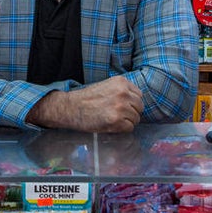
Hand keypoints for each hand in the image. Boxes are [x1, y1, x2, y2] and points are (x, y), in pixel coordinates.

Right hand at [28, 76, 143, 133]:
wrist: (71, 107)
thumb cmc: (87, 99)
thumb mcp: (107, 86)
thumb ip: (122, 91)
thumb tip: (135, 102)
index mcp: (121, 82)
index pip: (139, 95)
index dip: (132, 103)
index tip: (123, 107)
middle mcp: (123, 93)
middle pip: (140, 107)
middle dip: (131, 113)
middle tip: (118, 116)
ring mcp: (121, 107)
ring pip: (136, 118)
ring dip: (127, 122)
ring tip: (112, 120)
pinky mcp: (116, 120)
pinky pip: (129, 128)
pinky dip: (122, 129)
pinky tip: (111, 125)